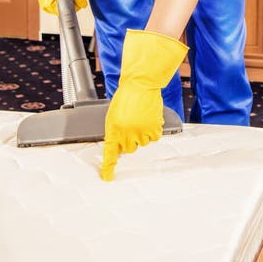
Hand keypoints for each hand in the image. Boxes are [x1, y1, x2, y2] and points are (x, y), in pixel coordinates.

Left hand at [100, 29, 187, 180]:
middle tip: (132, 127)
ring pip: (142, 143)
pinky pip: (154, 137)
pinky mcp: (153, 128)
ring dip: (142, 134)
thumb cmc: (126, 97)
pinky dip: (153, 131)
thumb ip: (116, 131)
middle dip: (130, 140)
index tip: (108, 177)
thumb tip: (119, 145)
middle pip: (128, 149)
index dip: (109, 166)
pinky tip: (149, 119)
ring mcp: (141, 131)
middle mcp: (127, 132)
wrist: (140, 84)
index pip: (110, 151)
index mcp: (113, 129)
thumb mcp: (114, 115)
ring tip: (141, 118)